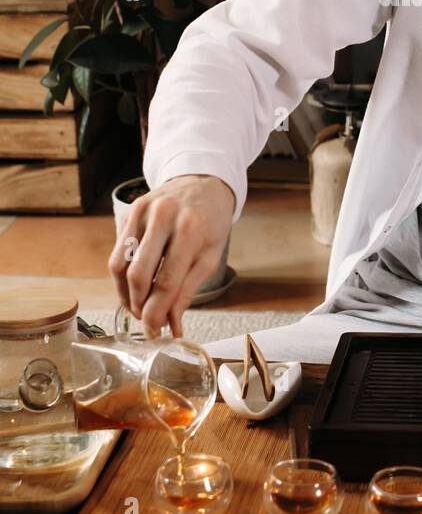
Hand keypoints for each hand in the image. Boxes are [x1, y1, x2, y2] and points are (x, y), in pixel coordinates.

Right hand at [108, 174, 235, 336]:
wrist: (203, 182)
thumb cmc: (211, 221)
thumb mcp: (210, 256)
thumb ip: (187, 290)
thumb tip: (172, 325)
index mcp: (190, 228)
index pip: (166, 280)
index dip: (157, 312)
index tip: (154, 332)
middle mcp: (163, 217)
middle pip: (138, 274)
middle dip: (139, 306)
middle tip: (146, 322)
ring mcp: (143, 211)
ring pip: (120, 264)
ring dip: (125, 294)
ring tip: (138, 307)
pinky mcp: (129, 210)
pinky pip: (118, 250)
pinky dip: (122, 275)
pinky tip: (133, 286)